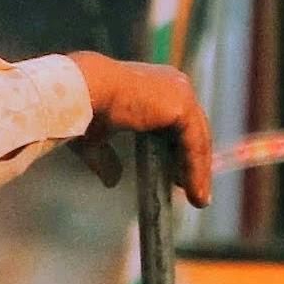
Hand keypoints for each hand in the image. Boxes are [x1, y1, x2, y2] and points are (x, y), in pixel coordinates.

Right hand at [66, 51, 212, 207]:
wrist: (83, 90)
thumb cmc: (83, 106)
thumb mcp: (96, 137)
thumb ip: (106, 157)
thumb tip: (112, 181)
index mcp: (154, 84)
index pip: (176, 120)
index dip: (178, 148)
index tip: (177, 175)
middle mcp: (172, 83)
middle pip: (193, 129)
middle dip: (193, 161)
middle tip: (192, 189)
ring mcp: (181, 93)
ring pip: (198, 139)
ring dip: (199, 171)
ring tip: (198, 200)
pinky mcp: (183, 107)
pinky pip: (196, 145)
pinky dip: (197, 171)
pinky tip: (195, 192)